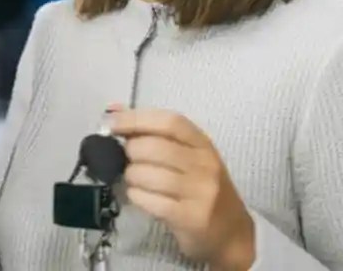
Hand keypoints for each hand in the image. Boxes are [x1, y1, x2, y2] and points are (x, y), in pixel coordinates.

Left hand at [110, 108, 256, 270]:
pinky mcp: (190, 217)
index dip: (136, 119)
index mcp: (202, 143)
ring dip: (131, 176)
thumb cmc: (200, 187)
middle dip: (130, 152)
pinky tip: (139, 196)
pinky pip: (148, 200)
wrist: (231, 232)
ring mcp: (200, 192)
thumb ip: (151, 132)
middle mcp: (204, 164)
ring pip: (146, 174)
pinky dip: (135, 196)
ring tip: (136, 180)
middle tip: (129, 160)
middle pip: (153, 148)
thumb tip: (112, 110)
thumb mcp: (185, 155)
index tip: (111, 123)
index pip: (168, 121)